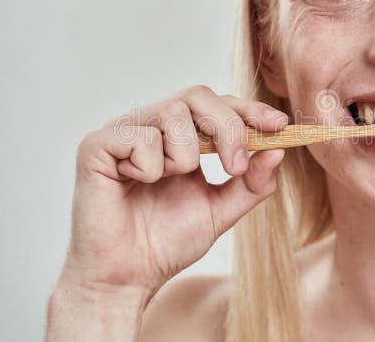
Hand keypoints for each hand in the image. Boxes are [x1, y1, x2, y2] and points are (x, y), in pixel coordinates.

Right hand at [58, 85, 287, 297]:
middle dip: (227, 128)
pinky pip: (139, 137)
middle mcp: (150, 126)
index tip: (278, 126)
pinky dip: (149, 167)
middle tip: (235, 167)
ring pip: (172, 112)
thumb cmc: (165, 244)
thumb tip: (278, 151)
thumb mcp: (221, 210)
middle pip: (198, 95)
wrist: (126, 278)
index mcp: (178, 136)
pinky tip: (134, 186)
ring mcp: (122, 132)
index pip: (217, 104)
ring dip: (184, 156)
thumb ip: (250, 183)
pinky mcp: (95, 146)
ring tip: (168, 182)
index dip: (248, 109)